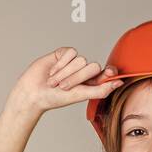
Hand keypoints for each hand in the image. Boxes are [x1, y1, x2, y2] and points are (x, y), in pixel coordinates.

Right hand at [9, 47, 123, 114]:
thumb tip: (119, 83)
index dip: (109, 72)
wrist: (33, 93)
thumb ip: (100, 90)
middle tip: (63, 87)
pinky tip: (51, 71)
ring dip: (65, 73)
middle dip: (77, 78)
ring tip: (54, 81)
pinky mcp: (62, 54)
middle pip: (93, 66)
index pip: (106, 72)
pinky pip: (70, 53)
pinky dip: (60, 64)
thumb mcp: (79, 95)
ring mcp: (73, 62)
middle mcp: (83, 71)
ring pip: (80, 60)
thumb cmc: (54, 98)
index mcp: (90, 82)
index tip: (109, 73)